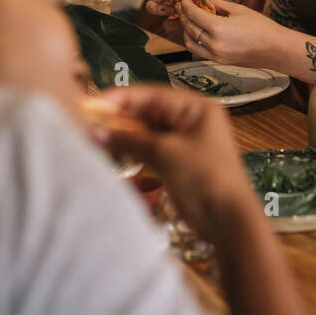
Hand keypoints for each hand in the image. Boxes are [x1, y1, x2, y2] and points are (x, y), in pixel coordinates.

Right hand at [93, 85, 248, 239]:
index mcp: (195, 108)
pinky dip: (133, 151)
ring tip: (96, 138)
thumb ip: (128, 140)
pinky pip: (150, 150)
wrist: (227, 220)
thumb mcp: (165, 153)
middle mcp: (191, 120)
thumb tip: (93, 131)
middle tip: (88, 123)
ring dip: (123, 135)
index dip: (120, 98)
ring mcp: (185, 142)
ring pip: (147, 132)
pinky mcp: (178, 163)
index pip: (151, 94)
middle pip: (148, 112)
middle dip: (119, 118)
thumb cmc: (203, 177)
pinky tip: (113, 153)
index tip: (91, 104)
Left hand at [177, 0, 284, 68]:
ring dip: (186, 29)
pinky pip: (198, 51)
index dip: (186, 4)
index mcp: (219, 28)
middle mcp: (214, 44)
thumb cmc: (262, 27)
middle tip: (182, 6)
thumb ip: (218, 4)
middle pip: (189, 27)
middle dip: (183, 15)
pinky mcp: (219, 62)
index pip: (193, 14)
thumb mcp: (239, 10)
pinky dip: (193, 41)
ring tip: (187, 19)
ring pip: (190, 41)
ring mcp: (216, 55)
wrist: (276, 49)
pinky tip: (196, 32)